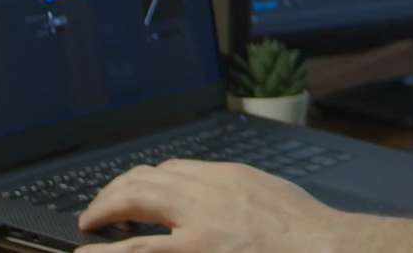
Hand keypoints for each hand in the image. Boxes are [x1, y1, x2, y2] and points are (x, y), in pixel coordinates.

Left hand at [79, 159, 412, 252]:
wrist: (328, 250)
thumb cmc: (309, 234)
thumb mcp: (272, 196)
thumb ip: (239, 195)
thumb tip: (217, 203)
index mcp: (230, 178)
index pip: (172, 168)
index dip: (145, 182)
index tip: (135, 196)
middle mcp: (209, 193)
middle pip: (146, 177)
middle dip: (115, 192)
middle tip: (99, 213)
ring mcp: (199, 226)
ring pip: (135, 199)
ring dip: (103, 210)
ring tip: (89, 226)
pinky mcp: (195, 252)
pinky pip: (137, 250)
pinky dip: (104, 251)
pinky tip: (85, 252)